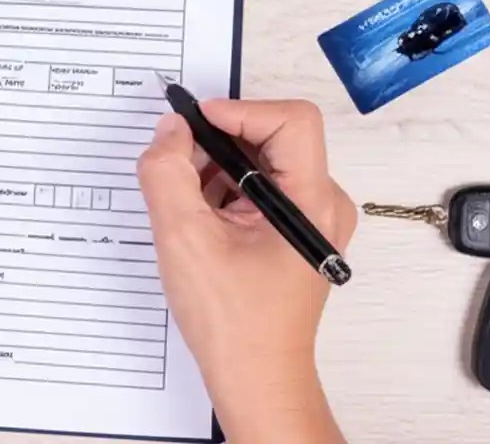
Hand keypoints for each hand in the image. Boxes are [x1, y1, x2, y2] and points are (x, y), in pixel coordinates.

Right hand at [137, 99, 355, 443]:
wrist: (255, 379)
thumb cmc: (235, 325)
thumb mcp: (184, 238)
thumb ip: (168, 173)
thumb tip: (169, 132)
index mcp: (312, 202)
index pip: (289, 120)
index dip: (238, 111)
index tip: (194, 123)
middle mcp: (322, 205)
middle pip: (272, 137)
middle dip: (218, 145)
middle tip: (178, 166)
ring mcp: (309, 219)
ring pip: (261, 163)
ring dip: (217, 171)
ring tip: (187, 207)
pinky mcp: (293, 232)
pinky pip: (258, 188)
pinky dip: (224, 192)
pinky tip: (200, 224)